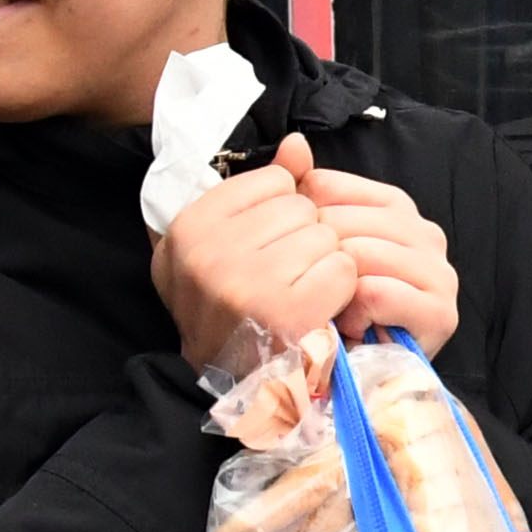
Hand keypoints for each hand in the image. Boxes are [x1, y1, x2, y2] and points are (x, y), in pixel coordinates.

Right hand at [153, 161, 354, 372]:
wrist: (240, 387)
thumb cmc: (236, 309)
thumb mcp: (227, 243)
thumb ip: (264, 188)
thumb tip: (298, 144)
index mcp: (189, 228)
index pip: (272, 183)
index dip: (282, 216)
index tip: (266, 251)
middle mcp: (208, 254)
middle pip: (301, 209)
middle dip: (305, 240)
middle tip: (286, 279)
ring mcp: (245, 283)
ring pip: (324, 236)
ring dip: (324, 266)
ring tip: (299, 295)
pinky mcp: (285, 313)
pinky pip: (342, 268)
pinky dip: (339, 290)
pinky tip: (317, 310)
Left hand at [284, 136, 460, 356]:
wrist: (365, 377)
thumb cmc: (338, 311)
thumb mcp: (316, 250)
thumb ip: (307, 194)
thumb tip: (293, 143)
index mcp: (397, 210)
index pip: (335, 189)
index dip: (303, 221)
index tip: (295, 253)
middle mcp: (426, 235)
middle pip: (349, 221)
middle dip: (319, 257)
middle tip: (309, 289)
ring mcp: (439, 274)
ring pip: (364, 254)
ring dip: (336, 286)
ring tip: (331, 309)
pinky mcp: (440, 313)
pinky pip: (380, 292)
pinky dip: (356, 309)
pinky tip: (349, 323)